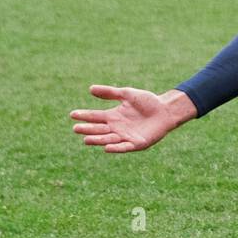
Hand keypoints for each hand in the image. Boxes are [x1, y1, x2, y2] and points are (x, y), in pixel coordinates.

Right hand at [69, 85, 195, 153]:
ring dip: (97, 140)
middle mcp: (117, 128)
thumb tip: (90, 89)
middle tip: (76, 128)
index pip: (95, 117)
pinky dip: (115, 148)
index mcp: (113, 116)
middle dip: (88, 129)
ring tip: (86, 139)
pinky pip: (124, 147)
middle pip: (99, 130)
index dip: (84, 116)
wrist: (165, 110)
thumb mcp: (127, 94)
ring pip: (108, 139)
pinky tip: (106, 147)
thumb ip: (110, 93)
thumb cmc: (147, 101)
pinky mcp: (136, 144)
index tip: (72, 114)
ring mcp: (126, 136)